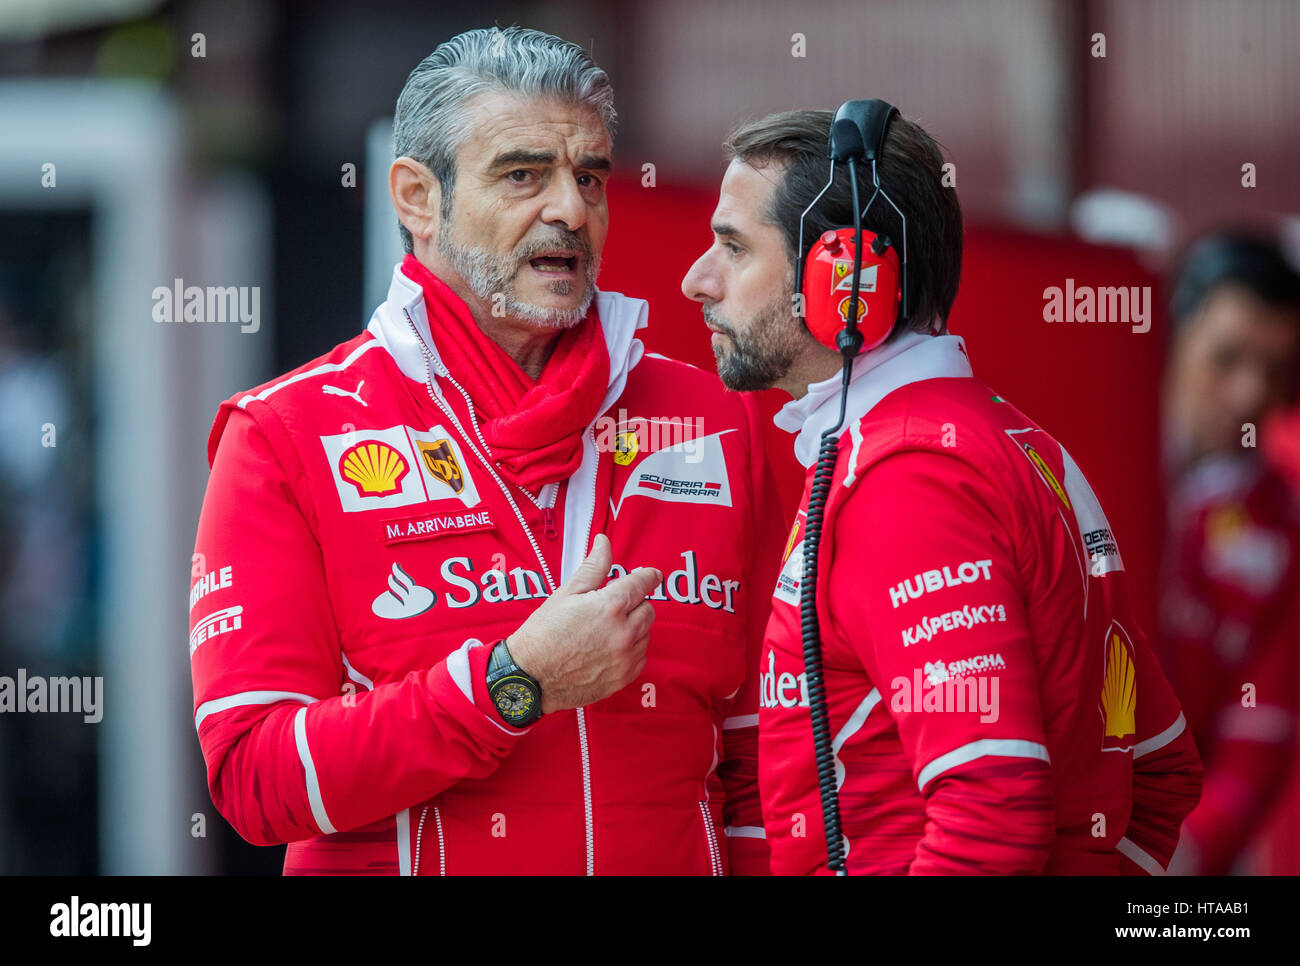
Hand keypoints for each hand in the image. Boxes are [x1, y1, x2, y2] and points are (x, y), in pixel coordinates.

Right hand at [507, 534, 660, 712]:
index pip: (642, 584)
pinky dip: (630, 650)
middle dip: (635, 603)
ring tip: (604, 630)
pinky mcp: (624, 677)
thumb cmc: (543, 633)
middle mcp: (623, 633)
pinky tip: (607, 648)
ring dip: (633, 628)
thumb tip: (604, 542)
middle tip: (612, 607)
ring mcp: (625, 658)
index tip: (651, 574)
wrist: (530, 677)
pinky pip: (640, 657)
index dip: (648, 576)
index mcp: (610, 606)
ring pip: (646, 634)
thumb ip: (593, 567)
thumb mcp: (566, 593)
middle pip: (648, 609)